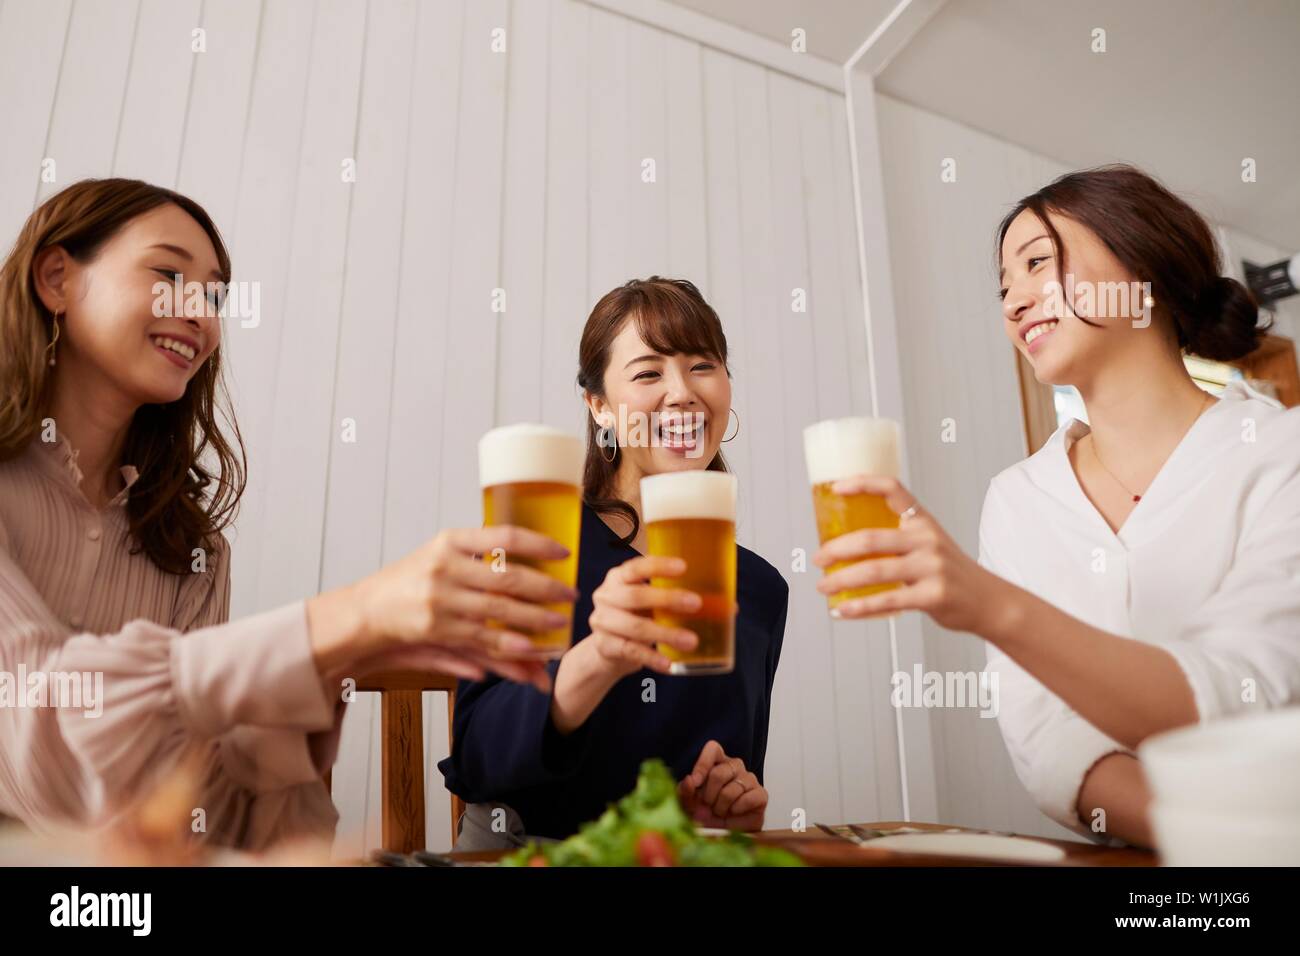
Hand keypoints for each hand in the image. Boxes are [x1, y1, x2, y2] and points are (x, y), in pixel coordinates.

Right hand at [307, 526, 576, 684]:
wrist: (365, 611)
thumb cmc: (411, 580)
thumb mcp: (442, 555)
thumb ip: (483, 557)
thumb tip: (530, 558)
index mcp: (451, 541)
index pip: (504, 536)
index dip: (539, 543)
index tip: (564, 552)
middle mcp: (445, 566)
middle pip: (508, 577)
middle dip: (546, 589)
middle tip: (571, 595)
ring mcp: (439, 599)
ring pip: (499, 612)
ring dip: (535, 621)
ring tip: (560, 624)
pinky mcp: (435, 629)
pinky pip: (481, 639)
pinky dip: (508, 646)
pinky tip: (530, 649)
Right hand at [548, 555, 699, 733]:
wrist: (607, 648)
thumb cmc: (638, 616)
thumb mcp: (654, 603)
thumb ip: (682, 600)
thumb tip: (731, 607)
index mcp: (619, 577)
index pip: (636, 566)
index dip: (659, 565)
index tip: (683, 567)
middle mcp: (606, 595)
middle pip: (636, 595)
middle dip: (668, 599)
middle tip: (696, 604)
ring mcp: (602, 621)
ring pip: (635, 626)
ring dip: (665, 633)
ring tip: (691, 641)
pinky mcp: (605, 646)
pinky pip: (631, 651)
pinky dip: (652, 657)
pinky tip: (669, 664)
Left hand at [678, 740, 766, 830]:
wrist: (724, 833)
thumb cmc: (706, 814)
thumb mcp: (689, 803)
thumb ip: (685, 791)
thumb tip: (689, 780)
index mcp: (717, 762)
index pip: (713, 748)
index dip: (702, 764)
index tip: (695, 782)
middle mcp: (735, 767)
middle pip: (719, 772)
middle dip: (709, 794)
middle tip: (708, 805)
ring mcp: (749, 779)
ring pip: (732, 789)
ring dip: (721, 806)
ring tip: (720, 812)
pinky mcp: (761, 794)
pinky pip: (747, 799)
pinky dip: (736, 810)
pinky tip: (734, 813)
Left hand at [811, 475, 1005, 633]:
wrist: (990, 601)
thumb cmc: (950, 573)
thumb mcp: (929, 545)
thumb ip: (897, 541)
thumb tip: (845, 546)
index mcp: (923, 521)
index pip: (893, 489)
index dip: (863, 483)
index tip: (836, 488)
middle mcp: (927, 539)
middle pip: (871, 538)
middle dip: (836, 549)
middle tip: (817, 559)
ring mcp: (932, 567)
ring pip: (874, 570)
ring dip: (841, 579)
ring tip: (823, 586)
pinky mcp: (933, 595)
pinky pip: (888, 601)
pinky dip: (860, 607)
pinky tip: (843, 610)